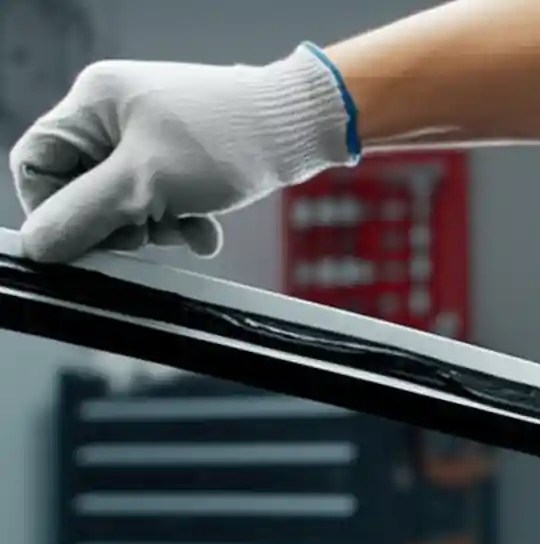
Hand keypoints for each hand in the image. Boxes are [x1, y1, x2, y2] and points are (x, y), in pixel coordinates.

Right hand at [8, 44, 356, 262]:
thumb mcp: (146, 184)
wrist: (303, 129)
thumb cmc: (229, 140)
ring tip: (184, 225)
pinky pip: (163, 198)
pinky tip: (205, 231)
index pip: (36, 162)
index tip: (87, 238)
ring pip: (125, 199)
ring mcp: (153, 133)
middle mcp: (118, 112)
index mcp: (95, 103)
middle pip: (82, 186)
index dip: (54, 208)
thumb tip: (40, 245)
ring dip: (153, 224)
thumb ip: (85, 215)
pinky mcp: (184, 155)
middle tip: (145, 231)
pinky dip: (181, 220)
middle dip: (115, 220)